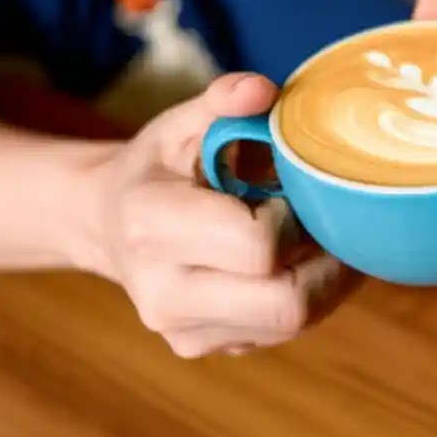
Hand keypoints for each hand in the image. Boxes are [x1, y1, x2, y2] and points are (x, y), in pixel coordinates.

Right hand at [82, 74, 358, 357]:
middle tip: (330, 222)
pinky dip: (307, 297)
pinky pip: (281, 333)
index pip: (258, 246)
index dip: (294, 218)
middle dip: (325, 260)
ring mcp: (183, 330)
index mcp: (152, 225)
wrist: (106, 222)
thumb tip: (263, 90)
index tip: (292, 191)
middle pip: (286, 302)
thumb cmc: (157, 166)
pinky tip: (297, 262)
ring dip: (325, 280)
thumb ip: (222, 101)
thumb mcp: (181, 123)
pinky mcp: (203, 347)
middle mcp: (162, 293)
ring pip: (294, 322)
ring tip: (317, 237)